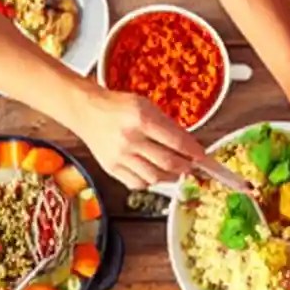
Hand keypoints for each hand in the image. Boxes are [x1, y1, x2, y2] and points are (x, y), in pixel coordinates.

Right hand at [78, 89, 207, 188]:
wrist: (87, 111)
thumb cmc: (119, 107)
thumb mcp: (147, 106)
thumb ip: (168, 126)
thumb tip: (190, 146)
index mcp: (141, 119)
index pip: (176, 141)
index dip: (194, 152)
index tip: (203, 157)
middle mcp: (130, 139)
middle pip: (168, 163)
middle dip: (186, 167)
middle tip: (192, 166)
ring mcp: (119, 157)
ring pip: (155, 178)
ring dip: (171, 177)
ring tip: (176, 171)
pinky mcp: (111, 168)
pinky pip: (138, 184)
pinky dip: (151, 182)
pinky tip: (156, 174)